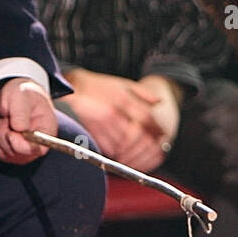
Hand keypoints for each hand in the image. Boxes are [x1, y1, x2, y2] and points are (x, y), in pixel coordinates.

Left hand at [0, 77, 55, 163]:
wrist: (15, 95)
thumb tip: (19, 129)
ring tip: (4, 118)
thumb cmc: (23, 94)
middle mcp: (35, 145)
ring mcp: (21, 151)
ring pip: (1, 151)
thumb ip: (21, 113)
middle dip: (4, 132)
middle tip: (7, 116)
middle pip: (14, 152)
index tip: (10, 133)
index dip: (21, 146)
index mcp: (46, 131)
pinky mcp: (8, 152)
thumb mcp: (21, 96)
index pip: (38, 149)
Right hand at [63, 68, 179, 172]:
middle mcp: (113, 110)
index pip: (146, 118)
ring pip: (124, 143)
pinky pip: (109, 147)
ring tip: (137, 151)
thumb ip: (144, 93)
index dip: (156, 129)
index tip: (162, 136)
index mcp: (123, 98)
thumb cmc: (100, 86)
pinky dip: (117, 152)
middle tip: (151, 147)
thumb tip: (160, 102)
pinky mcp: (92, 131)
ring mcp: (102, 122)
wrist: (75, 87)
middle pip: (136, 133)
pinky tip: (121, 150)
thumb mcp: (124, 84)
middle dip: (145, 143)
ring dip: (132, 150)